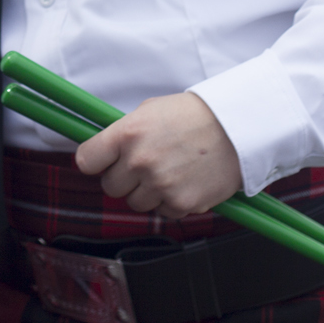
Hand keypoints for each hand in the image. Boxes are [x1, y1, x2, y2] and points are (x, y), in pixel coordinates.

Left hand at [73, 92, 241, 217]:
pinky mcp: (180, 204)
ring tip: (169, 171)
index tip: (102, 162)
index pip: (87, 160)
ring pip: (135, 203)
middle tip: (144, 166)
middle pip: (110, 187)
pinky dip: (171, 202)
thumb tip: (104, 152)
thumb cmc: (194, 115)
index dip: (95, 162)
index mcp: (128, 133)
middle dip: (124, 178)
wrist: (236, 126)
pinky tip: (184, 181)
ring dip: (147, 192)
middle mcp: (140, 161)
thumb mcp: (151, 111)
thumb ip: (125, 133)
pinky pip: (162, 212)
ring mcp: (160, 185)